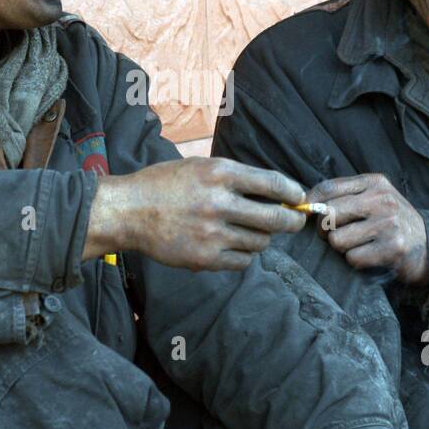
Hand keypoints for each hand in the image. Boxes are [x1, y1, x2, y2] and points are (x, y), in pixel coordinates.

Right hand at [85, 158, 306, 271]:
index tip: (298, 197)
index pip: (274, 184)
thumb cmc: (165, 184)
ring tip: (250, 231)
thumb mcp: (200, 166)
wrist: (129, 211)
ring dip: (262, 238)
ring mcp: (212, 233)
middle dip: (292, 221)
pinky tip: (233, 246)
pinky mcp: (204, 258)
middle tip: (294, 222)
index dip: (293, 193)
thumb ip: (235, 177)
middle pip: (275, 218)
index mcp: (220, 173)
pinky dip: (244, 255)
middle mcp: (219, 202)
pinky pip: (242, 261)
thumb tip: (274, 190)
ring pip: (260, 242)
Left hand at [307, 174, 428, 284]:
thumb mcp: (375, 198)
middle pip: (328, 214)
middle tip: (334, 235)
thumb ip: (344, 195)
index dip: (310, 203)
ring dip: (342, 248)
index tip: (306, 214)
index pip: (328, 188)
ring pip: (337, 239)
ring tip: (358, 245)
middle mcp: (382, 200)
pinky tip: (370, 255)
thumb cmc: (393, 222)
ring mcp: (389, 224)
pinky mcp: (393, 248)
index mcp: (374, 183)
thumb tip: (305, 203)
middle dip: (324, 230)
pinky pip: (353, 258)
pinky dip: (356, 261)